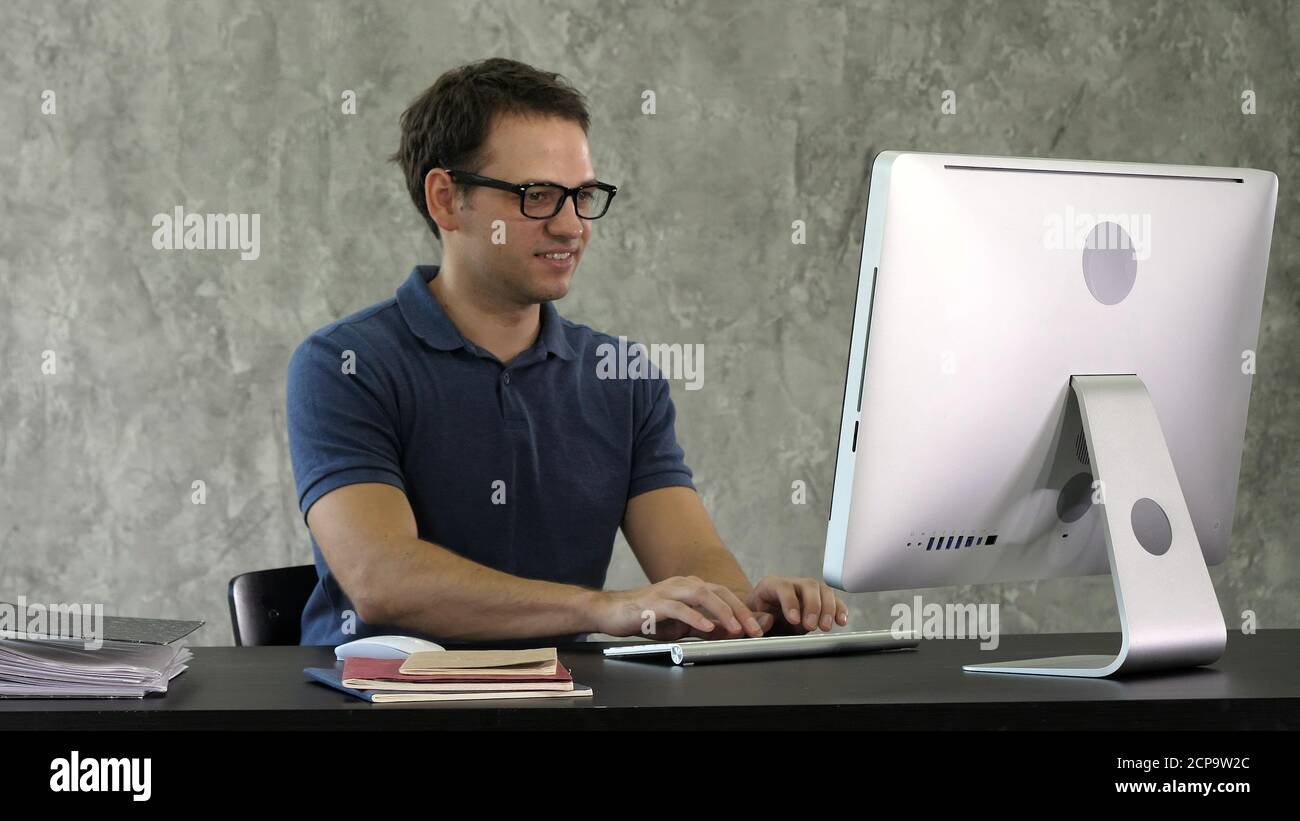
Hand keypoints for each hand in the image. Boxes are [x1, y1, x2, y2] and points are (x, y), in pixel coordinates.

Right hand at [592, 576, 776, 640]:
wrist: (612, 612)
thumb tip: (730, 632)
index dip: (744, 609)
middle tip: (755, 629)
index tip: (759, 627)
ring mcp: (668, 591)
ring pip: (702, 595)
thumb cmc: (646, 617)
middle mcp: (683, 585)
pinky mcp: (654, 603)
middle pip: (718, 591)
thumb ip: (704, 627)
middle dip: (740, 610)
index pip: (724, 594)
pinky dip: (694, 617)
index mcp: (691, 588)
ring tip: (736, 628)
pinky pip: (678, 608)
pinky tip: (706, 628)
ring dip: (722, 611)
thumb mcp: (681, 626)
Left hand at [746, 576, 848, 634]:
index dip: (790, 603)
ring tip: (825, 627)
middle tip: (812, 626)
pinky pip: (834, 600)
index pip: (784, 587)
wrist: (765, 620)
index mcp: (772, 585)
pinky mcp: (820, 600)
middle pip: (808, 586)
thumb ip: (756, 619)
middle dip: (813, 606)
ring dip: (828, 609)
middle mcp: (792, 584)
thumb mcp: (749, 619)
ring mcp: (807, 591)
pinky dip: (839, 610)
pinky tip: (841, 621)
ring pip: (823, 591)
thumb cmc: (757, 618)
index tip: (794, 621)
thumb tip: (769, 619)